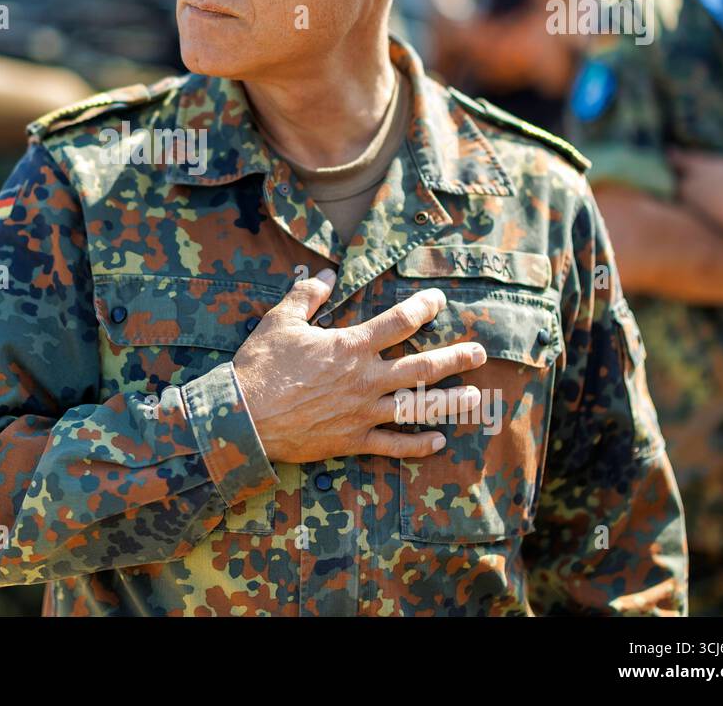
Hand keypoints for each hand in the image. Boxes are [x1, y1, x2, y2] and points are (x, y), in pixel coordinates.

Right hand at [232, 270, 486, 463]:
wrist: (243, 417)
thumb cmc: (261, 366)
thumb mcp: (280, 321)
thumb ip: (307, 296)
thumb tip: (327, 276)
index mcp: (351, 346)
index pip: (398, 322)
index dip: (423, 308)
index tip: (439, 301)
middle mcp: (366, 379)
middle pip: (423, 368)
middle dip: (455, 359)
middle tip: (479, 353)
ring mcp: (362, 412)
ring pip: (417, 408)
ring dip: (450, 403)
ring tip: (474, 397)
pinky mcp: (352, 440)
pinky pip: (392, 445)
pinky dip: (417, 445)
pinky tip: (438, 441)